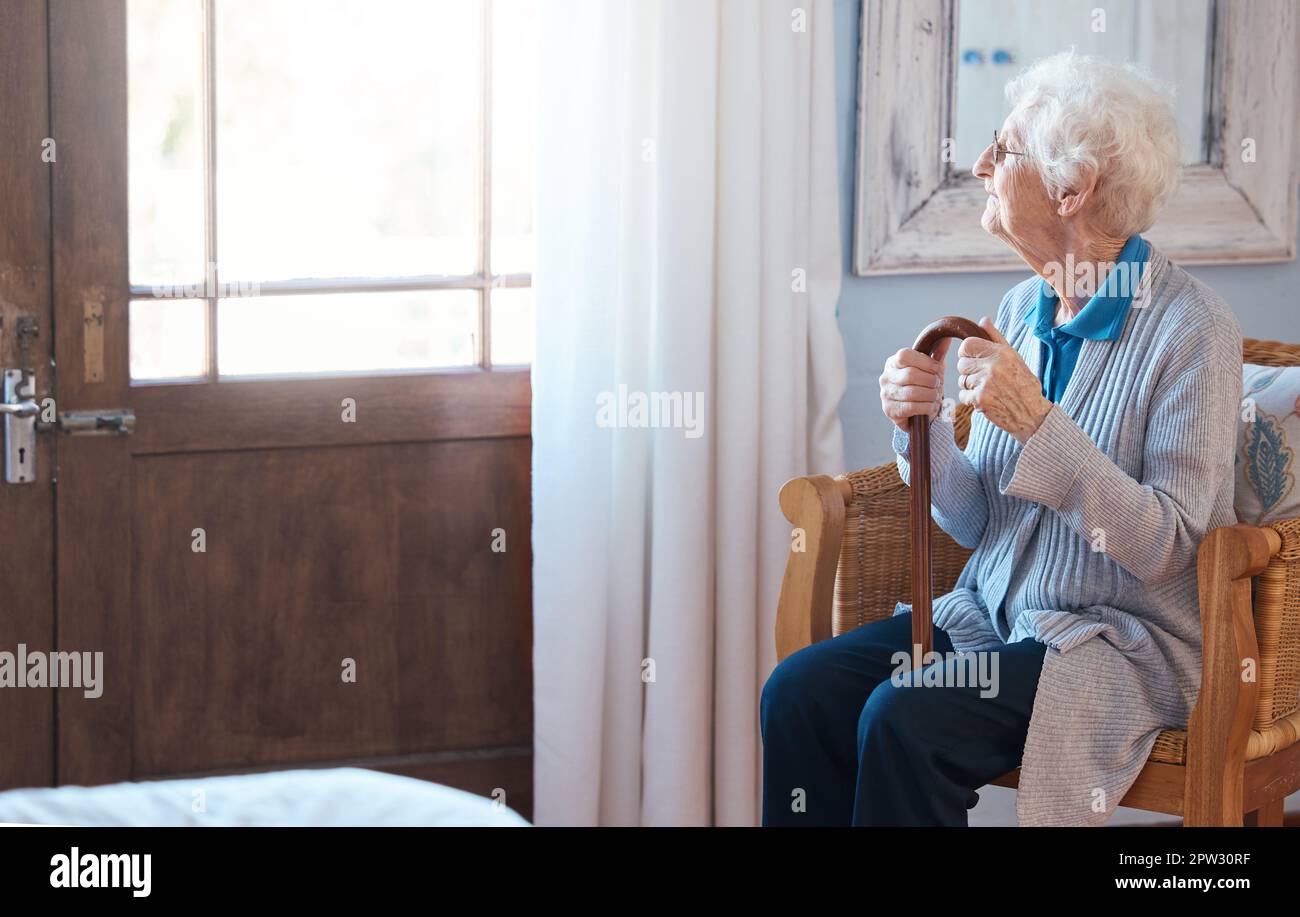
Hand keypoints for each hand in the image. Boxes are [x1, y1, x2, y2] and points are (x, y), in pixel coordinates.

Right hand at [879, 338, 952, 431]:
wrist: (915, 413)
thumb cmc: (923, 386)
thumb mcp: (930, 369)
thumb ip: (937, 353)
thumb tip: (947, 336)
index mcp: (893, 362)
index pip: (905, 355)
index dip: (925, 362)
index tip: (938, 369)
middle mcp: (886, 377)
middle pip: (910, 374)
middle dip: (930, 381)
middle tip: (938, 385)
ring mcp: (885, 394)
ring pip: (912, 392)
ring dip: (930, 395)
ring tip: (936, 397)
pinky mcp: (889, 410)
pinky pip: (911, 407)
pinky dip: (926, 407)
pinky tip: (931, 407)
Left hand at [955, 316, 1051, 443]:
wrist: (1032, 413)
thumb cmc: (1023, 384)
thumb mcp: (1013, 357)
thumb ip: (996, 338)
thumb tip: (983, 320)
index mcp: (1001, 353)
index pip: (967, 345)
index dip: (966, 353)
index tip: (972, 360)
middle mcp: (993, 366)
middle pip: (961, 364)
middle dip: (969, 372)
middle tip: (983, 378)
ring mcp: (985, 383)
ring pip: (962, 380)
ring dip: (970, 386)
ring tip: (987, 389)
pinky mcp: (980, 399)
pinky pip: (963, 395)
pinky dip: (971, 399)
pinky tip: (985, 400)